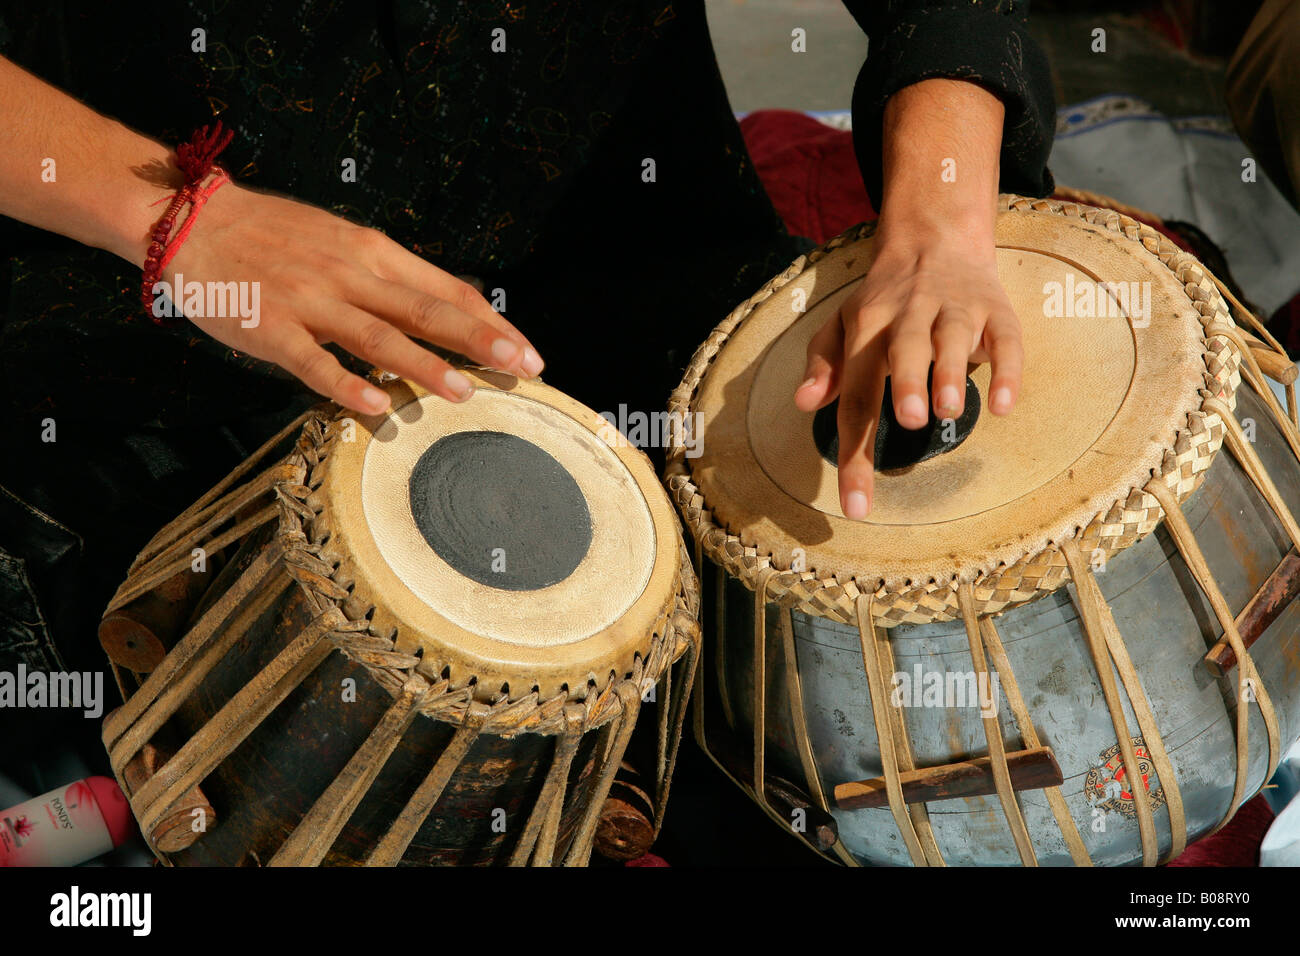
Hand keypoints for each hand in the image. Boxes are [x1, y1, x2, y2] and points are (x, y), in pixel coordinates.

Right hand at [164, 183, 542, 414]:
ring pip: (378, 336)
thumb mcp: (345, 242)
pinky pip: (313, 361)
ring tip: (464, 391)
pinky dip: (345, 383)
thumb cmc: (277, 236)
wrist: (194, 220)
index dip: (492, 322)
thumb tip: (453, 305)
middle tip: (522, 367)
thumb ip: (394, 276)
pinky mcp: (271, 328)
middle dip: (479, 340)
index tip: (529, 352)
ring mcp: (311, 301)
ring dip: (423, 364)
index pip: (446, 289)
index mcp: (373, 254)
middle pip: (426, 310)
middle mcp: (350, 274)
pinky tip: (375, 406)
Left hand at [794, 222, 1021, 518]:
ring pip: (952, 337)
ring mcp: (954, 310)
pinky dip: (1007, 369)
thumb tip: (803, 403)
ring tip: (949, 411)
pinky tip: (1005, 404)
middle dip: (907, 381)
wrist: (934, 239)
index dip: (854, 452)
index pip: (855, 396)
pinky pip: (1005, 338)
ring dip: (951, 371)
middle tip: (909, 419)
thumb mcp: (842, 325)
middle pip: (905, 349)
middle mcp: (908, 315)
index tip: (856, 507)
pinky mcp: (994, 310)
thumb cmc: (882, 300)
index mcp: (866, 327)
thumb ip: (824, 364)